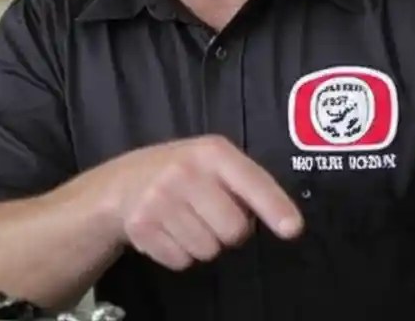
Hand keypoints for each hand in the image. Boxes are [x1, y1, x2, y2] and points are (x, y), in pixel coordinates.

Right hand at [95, 134, 303, 271]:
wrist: (122, 183)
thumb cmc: (182, 172)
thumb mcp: (211, 162)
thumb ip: (245, 183)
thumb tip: (283, 222)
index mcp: (211, 152)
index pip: (251, 181)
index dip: (275, 207)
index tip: (292, 228)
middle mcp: (185, 172)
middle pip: (234, 230)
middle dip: (228, 231)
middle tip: (211, 215)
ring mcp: (160, 200)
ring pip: (208, 251)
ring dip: (202, 243)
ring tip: (186, 221)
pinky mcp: (142, 227)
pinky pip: (182, 261)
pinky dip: (179, 253)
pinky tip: (168, 231)